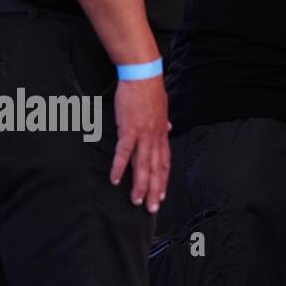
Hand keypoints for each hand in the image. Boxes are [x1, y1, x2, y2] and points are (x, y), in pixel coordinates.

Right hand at [111, 75, 170, 212]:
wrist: (144, 76)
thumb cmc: (150, 92)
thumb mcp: (162, 109)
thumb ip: (163, 122)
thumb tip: (169, 126)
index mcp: (162, 133)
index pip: (164, 162)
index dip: (163, 180)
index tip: (161, 195)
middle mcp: (155, 137)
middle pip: (156, 168)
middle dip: (154, 190)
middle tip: (152, 209)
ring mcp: (144, 134)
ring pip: (143, 164)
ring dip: (140, 184)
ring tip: (136, 201)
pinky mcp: (130, 128)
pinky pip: (125, 151)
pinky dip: (120, 166)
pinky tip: (115, 179)